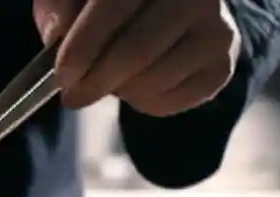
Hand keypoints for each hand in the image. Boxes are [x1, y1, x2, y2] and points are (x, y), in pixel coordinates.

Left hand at [33, 0, 241, 116]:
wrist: (170, 9)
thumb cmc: (110, 2)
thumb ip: (60, 5)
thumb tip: (57, 34)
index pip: (116, 5)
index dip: (85, 44)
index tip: (63, 74)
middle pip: (137, 50)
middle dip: (95, 81)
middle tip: (72, 96)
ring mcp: (217, 28)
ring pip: (153, 80)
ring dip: (118, 91)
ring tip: (107, 80)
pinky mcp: (222, 64)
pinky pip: (171, 101)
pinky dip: (141, 103)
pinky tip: (136, 84)